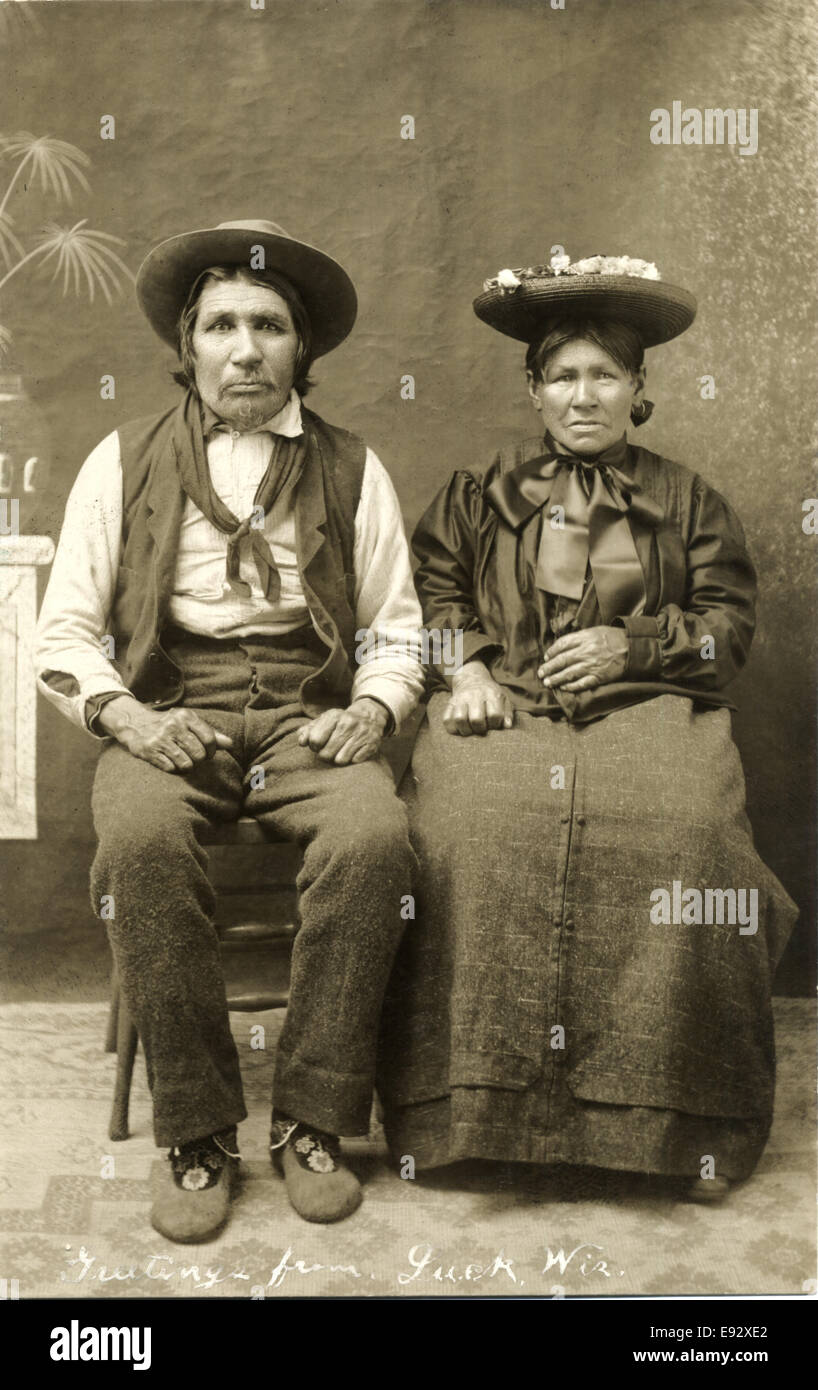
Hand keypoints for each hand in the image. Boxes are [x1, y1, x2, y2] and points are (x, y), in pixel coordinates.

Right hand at [98, 696, 233, 772]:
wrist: (135, 723)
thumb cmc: (169, 725)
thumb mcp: (189, 723)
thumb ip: (210, 734)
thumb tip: (231, 744)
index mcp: (186, 716)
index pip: (209, 739)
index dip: (212, 751)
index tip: (208, 754)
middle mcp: (173, 725)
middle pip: (199, 754)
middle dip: (199, 761)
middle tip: (193, 758)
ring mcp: (160, 738)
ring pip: (186, 764)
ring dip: (186, 767)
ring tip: (182, 761)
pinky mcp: (149, 751)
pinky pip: (171, 768)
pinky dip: (174, 769)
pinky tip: (170, 763)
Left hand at [297, 697, 388, 764]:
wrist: (370, 716)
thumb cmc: (341, 722)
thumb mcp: (324, 721)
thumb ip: (308, 730)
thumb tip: (301, 742)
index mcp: (333, 716)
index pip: (315, 739)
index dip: (314, 746)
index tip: (318, 744)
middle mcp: (348, 724)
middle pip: (326, 754)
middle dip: (325, 755)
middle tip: (329, 751)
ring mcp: (361, 734)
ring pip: (340, 760)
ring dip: (338, 760)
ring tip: (340, 753)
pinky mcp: (371, 745)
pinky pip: (355, 762)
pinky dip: (352, 760)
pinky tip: (352, 752)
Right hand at [443, 662, 513, 735]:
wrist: (472, 678)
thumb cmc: (490, 693)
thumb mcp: (504, 699)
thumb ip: (507, 713)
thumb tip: (507, 727)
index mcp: (491, 694)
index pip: (494, 715)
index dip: (495, 724)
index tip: (494, 724)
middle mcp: (475, 695)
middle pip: (476, 719)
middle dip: (480, 729)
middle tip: (481, 728)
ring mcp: (460, 698)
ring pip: (459, 719)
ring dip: (465, 730)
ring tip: (470, 729)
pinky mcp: (450, 703)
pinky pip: (446, 719)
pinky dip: (452, 728)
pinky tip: (460, 728)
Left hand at [538, 625, 628, 691]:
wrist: (631, 648)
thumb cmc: (613, 637)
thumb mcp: (594, 631)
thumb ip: (579, 638)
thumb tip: (564, 646)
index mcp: (584, 638)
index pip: (562, 645)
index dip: (552, 652)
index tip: (546, 657)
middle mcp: (585, 652)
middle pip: (562, 660)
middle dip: (549, 668)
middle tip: (541, 673)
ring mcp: (591, 665)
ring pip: (569, 674)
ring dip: (556, 679)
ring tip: (547, 682)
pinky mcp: (598, 677)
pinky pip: (581, 683)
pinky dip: (571, 686)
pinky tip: (564, 688)